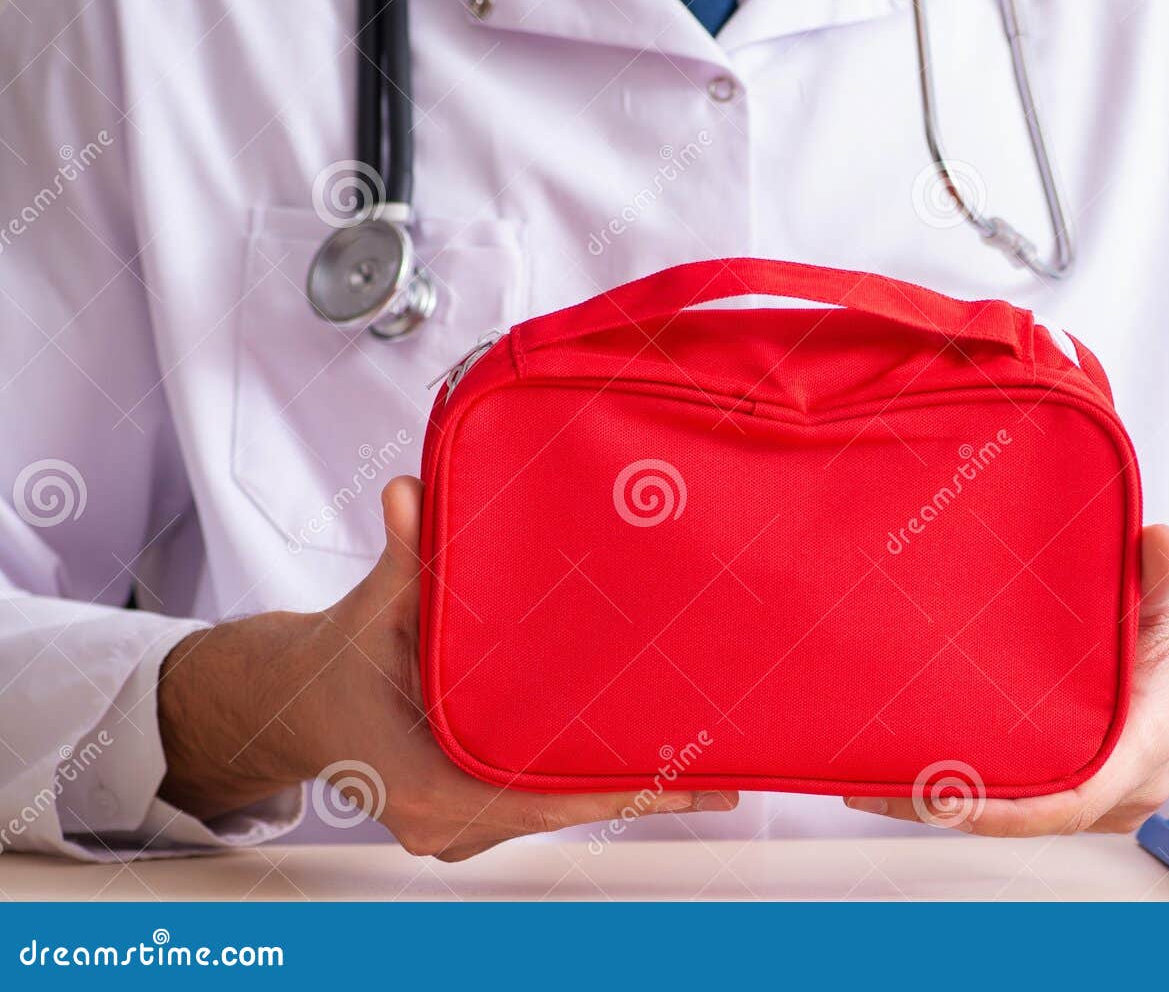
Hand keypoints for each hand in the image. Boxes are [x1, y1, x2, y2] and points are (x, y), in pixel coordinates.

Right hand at [158, 477, 737, 859]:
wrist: (292, 705)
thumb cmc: (336, 665)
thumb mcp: (371, 610)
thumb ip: (405, 556)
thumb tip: (411, 495)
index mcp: (426, 783)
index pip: (541, 797)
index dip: (617, 788)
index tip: (683, 781)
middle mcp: (446, 821)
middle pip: (562, 810)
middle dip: (639, 785)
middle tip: (722, 765)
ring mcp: (458, 827)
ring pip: (553, 812)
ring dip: (616, 785)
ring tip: (701, 764)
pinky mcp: (468, 818)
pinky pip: (539, 805)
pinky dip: (584, 782)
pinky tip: (641, 764)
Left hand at [842, 524, 1168, 835]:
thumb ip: (1164, 576)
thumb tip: (1157, 541)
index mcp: (1140, 751)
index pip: (1067, 802)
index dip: (1000, 808)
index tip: (939, 795)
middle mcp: (1117, 790)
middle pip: (1024, 817)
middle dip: (944, 806)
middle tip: (866, 779)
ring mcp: (1098, 798)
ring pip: (1016, 815)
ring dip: (943, 802)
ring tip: (863, 776)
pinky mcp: (1079, 791)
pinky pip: (1020, 802)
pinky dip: (966, 791)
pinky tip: (906, 768)